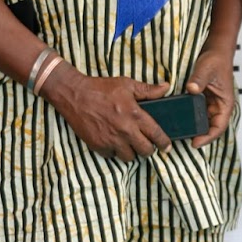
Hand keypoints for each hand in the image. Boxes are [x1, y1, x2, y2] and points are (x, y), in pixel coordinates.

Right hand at [43, 69, 171, 161]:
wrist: (74, 95)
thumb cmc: (101, 88)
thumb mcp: (127, 84)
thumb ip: (148, 90)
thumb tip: (166, 87)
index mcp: (135, 115)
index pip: (156, 134)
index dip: (164, 143)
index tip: (167, 147)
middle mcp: (125, 131)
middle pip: (145, 151)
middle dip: (148, 149)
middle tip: (145, 143)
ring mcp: (111, 140)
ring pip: (129, 157)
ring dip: (131, 151)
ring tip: (128, 143)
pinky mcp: (98, 146)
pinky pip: (112, 156)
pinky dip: (114, 151)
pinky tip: (113, 141)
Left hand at [185, 39, 236, 147]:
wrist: (215, 50)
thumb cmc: (216, 59)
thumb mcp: (206, 69)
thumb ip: (199, 79)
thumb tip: (192, 89)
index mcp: (225, 104)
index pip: (219, 127)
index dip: (208, 138)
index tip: (195, 143)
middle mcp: (218, 107)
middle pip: (209, 127)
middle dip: (198, 135)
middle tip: (182, 138)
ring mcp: (210, 104)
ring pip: (201, 121)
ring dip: (192, 127)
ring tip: (178, 132)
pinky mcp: (202, 100)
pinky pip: (195, 113)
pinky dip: (188, 117)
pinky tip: (177, 119)